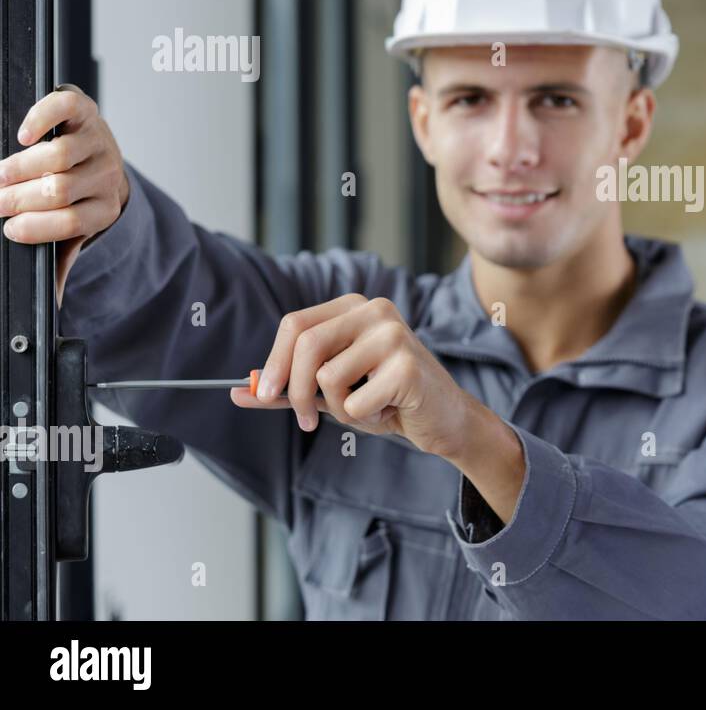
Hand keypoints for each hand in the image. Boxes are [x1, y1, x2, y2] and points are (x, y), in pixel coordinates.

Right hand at [0, 84, 130, 306]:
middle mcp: (106, 175)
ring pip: (58, 156)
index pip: (71, 223)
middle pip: (59, 190)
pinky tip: (23, 135)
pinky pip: (66, 109)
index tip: (9, 229)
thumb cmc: (78, 199)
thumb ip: (60, 260)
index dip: (36, 228)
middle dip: (17, 198)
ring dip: (20, 168)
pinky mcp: (85, 112)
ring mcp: (97, 141)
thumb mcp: (74, 231)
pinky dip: (41, 117)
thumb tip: (52, 306)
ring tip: (1, 177)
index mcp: (104, 209)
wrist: (101, 158)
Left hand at [232, 293, 479, 457]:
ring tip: (367, 407)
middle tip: (305, 421)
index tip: (265, 394)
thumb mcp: (332, 392)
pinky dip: (364, 419)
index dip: (273, 362)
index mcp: (355, 307)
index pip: (295, 324)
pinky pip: (354, 403)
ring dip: (339, 408)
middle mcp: (375, 311)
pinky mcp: (407, 366)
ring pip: (327, 377)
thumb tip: (238, 391)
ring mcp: (393, 335)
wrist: (443, 419)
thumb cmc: (387, 401)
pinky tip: (389, 411)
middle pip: (306, 345)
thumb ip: (288, 388)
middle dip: (294, 391)